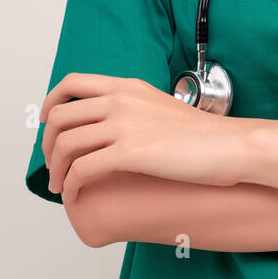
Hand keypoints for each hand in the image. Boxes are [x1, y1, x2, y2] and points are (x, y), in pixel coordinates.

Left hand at [39, 73, 247, 200]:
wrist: (230, 145)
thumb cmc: (206, 136)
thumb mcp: (163, 108)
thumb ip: (138, 111)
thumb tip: (122, 130)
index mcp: (128, 87)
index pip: (73, 83)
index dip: (51, 102)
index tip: (46, 123)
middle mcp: (120, 100)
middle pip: (61, 117)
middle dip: (47, 145)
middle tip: (51, 166)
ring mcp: (123, 125)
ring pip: (65, 144)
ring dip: (54, 170)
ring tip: (58, 187)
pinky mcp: (129, 152)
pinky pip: (82, 169)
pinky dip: (71, 185)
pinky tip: (74, 195)